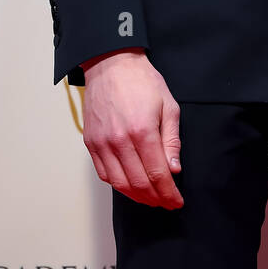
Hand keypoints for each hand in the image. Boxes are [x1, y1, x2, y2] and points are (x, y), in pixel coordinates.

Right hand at [81, 48, 183, 208]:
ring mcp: (102, 143)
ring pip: (119, 183)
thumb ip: (171, 140)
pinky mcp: (91, 142)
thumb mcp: (169, 106)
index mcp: (143, 131)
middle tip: (166, 203)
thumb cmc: (142, 82)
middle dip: (156, 198)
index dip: (169, 193)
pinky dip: (118, 185)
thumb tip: (174, 169)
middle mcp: (120, 140)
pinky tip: (130, 186)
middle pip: (138, 183)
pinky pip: (104, 173)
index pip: (158, 174)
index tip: (177, 201)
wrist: (111, 64)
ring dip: (137, 196)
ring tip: (151, 199)